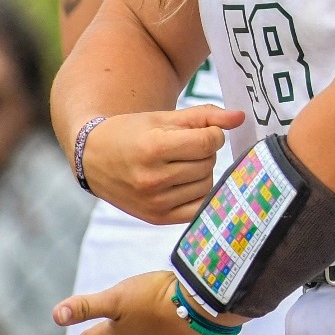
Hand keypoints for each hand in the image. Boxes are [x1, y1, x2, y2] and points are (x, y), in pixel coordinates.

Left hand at [55, 271, 212, 334]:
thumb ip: (87, 306)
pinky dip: (168, 326)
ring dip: (144, 330)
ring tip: (145, 323)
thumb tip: (55, 316)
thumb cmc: (154, 300)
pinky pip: (172, 332)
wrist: (201, 307)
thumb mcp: (115, 299)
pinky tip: (174, 319)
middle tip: (111, 331)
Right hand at [82, 107, 243, 223]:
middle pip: (208, 163)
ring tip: (179, 164)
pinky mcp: (157, 218)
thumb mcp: (164, 118)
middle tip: (184, 148)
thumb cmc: (133, 133)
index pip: (208, 143)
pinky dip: (199, 193)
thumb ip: (206, 116)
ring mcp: (154, 203)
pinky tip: (184, 182)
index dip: (213, 134)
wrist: (94, 159)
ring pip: (207, 183)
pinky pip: (199, 207)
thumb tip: (241, 118)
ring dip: (203, 171)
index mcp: (152, 149)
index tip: (203, 132)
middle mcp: (151, 180)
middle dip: (205, 152)